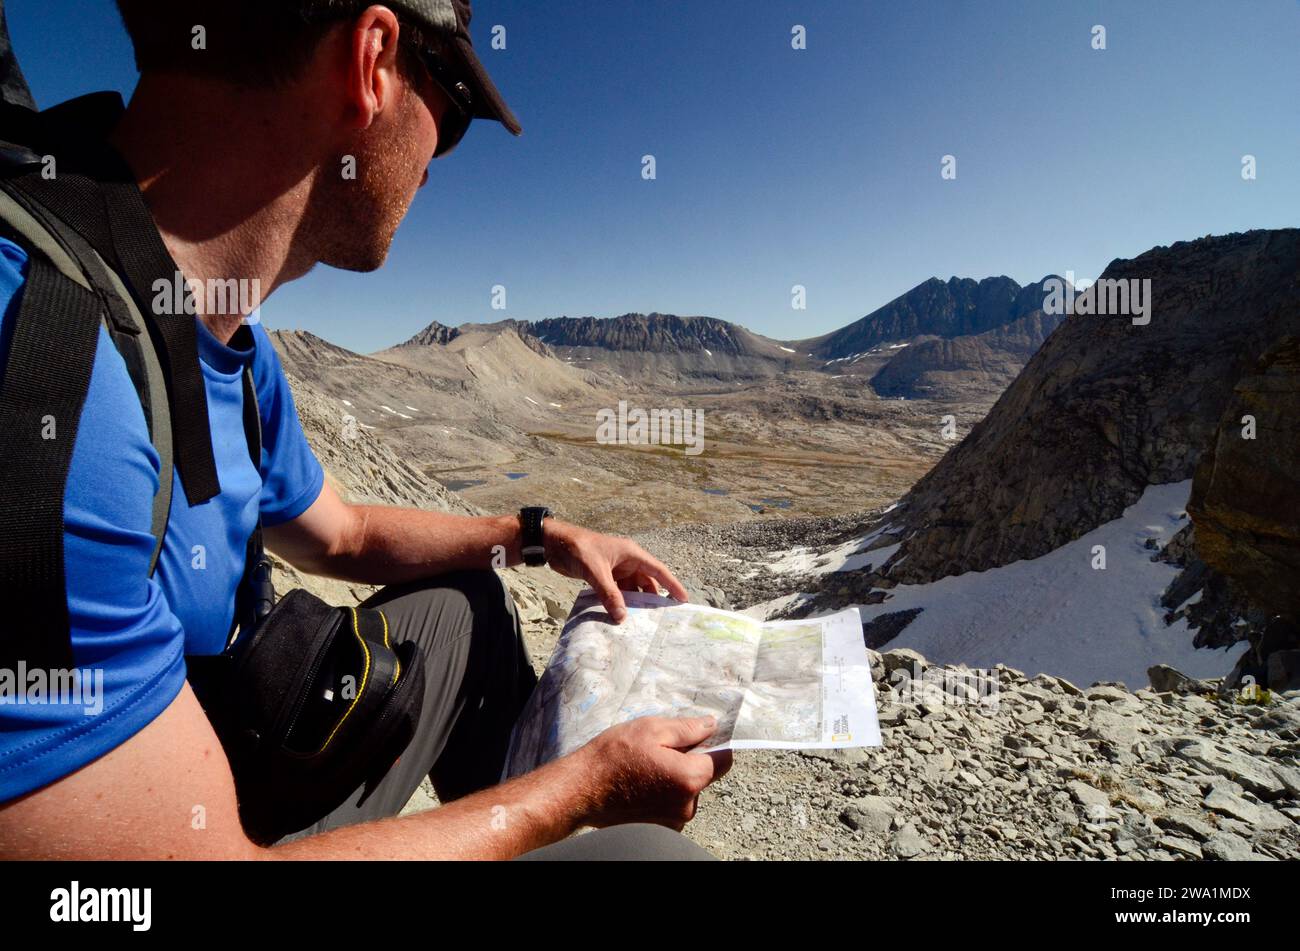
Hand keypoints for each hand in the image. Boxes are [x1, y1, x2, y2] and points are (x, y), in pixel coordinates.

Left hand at [543, 519, 688, 621]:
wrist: (554, 543)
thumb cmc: (578, 549)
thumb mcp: (595, 571)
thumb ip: (609, 594)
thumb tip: (621, 617)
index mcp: (631, 553)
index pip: (658, 570)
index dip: (672, 585)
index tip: (683, 600)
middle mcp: (627, 561)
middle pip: (646, 582)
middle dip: (652, 599)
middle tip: (660, 619)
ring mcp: (616, 569)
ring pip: (632, 589)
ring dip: (635, 603)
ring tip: (641, 622)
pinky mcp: (605, 576)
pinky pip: (618, 591)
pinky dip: (621, 602)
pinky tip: (621, 615)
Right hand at [574, 716, 731, 830]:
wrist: (580, 791)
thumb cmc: (612, 757)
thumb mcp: (651, 729)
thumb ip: (687, 728)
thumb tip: (712, 726)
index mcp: (689, 779)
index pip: (725, 759)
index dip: (715, 743)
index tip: (697, 736)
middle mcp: (687, 805)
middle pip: (705, 775)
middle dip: (690, 759)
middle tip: (659, 748)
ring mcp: (674, 821)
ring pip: (688, 789)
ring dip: (675, 776)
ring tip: (645, 767)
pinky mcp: (661, 828)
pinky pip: (674, 803)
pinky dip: (664, 791)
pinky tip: (641, 782)